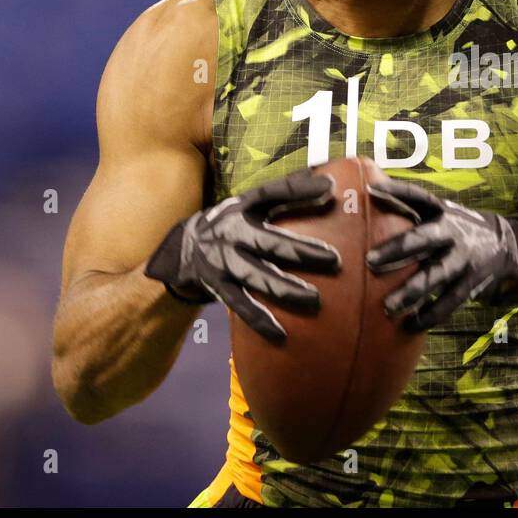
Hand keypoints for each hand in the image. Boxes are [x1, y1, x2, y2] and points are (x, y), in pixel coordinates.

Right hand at [143, 167, 341, 342]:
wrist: (183, 247)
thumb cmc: (233, 223)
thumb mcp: (253, 203)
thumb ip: (289, 192)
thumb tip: (330, 184)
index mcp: (243, 207)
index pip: (272, 194)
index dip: (299, 190)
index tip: (330, 189)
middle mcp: (231, 232)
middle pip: (268, 241)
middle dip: (301, 251)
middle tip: (335, 260)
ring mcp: (223, 261)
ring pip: (256, 276)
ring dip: (285, 289)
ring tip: (315, 300)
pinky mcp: (217, 287)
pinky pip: (240, 305)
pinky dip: (259, 320)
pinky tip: (281, 334)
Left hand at [365, 178, 517, 331]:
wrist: (503, 244)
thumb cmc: (455, 228)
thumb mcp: (440, 212)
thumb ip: (409, 208)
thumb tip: (367, 193)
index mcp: (442, 211)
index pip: (418, 197)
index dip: (397, 191)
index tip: (371, 190)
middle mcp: (453, 232)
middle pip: (424, 239)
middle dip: (397, 249)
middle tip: (370, 261)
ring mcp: (464, 259)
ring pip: (436, 275)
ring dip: (412, 291)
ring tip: (388, 307)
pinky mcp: (471, 283)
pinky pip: (449, 302)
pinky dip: (430, 315)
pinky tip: (409, 325)